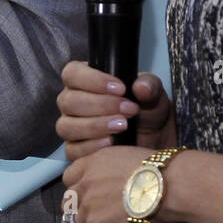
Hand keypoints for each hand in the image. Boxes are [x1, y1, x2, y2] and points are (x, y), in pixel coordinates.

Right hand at [56, 62, 176, 160]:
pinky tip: (112, 142)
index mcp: (84, 81)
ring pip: (67, 126)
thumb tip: (141, 87)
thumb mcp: (153, 93)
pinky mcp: (75, 150)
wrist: (155, 137)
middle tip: (129, 109)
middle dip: (101, 105)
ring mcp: (71, 127)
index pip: (72, 73)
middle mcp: (72, 102)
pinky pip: (74, 149)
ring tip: (123, 126)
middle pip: (69, 101)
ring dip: (95, 125)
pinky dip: (93, 146)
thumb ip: (148, 86)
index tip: (121, 89)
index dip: (93, 80)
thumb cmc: (147, 109)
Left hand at [62, 144, 154, 222]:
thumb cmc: (160, 172)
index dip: (77, 188)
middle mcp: (86, 183)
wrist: (166, 186)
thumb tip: (124, 187)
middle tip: (89, 220)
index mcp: (94, 162)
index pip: (71, 176)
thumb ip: (115, 172)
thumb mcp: (129, 159)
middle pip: (69, 202)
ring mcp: (88, 206)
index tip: (82, 196)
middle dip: (76, 211)